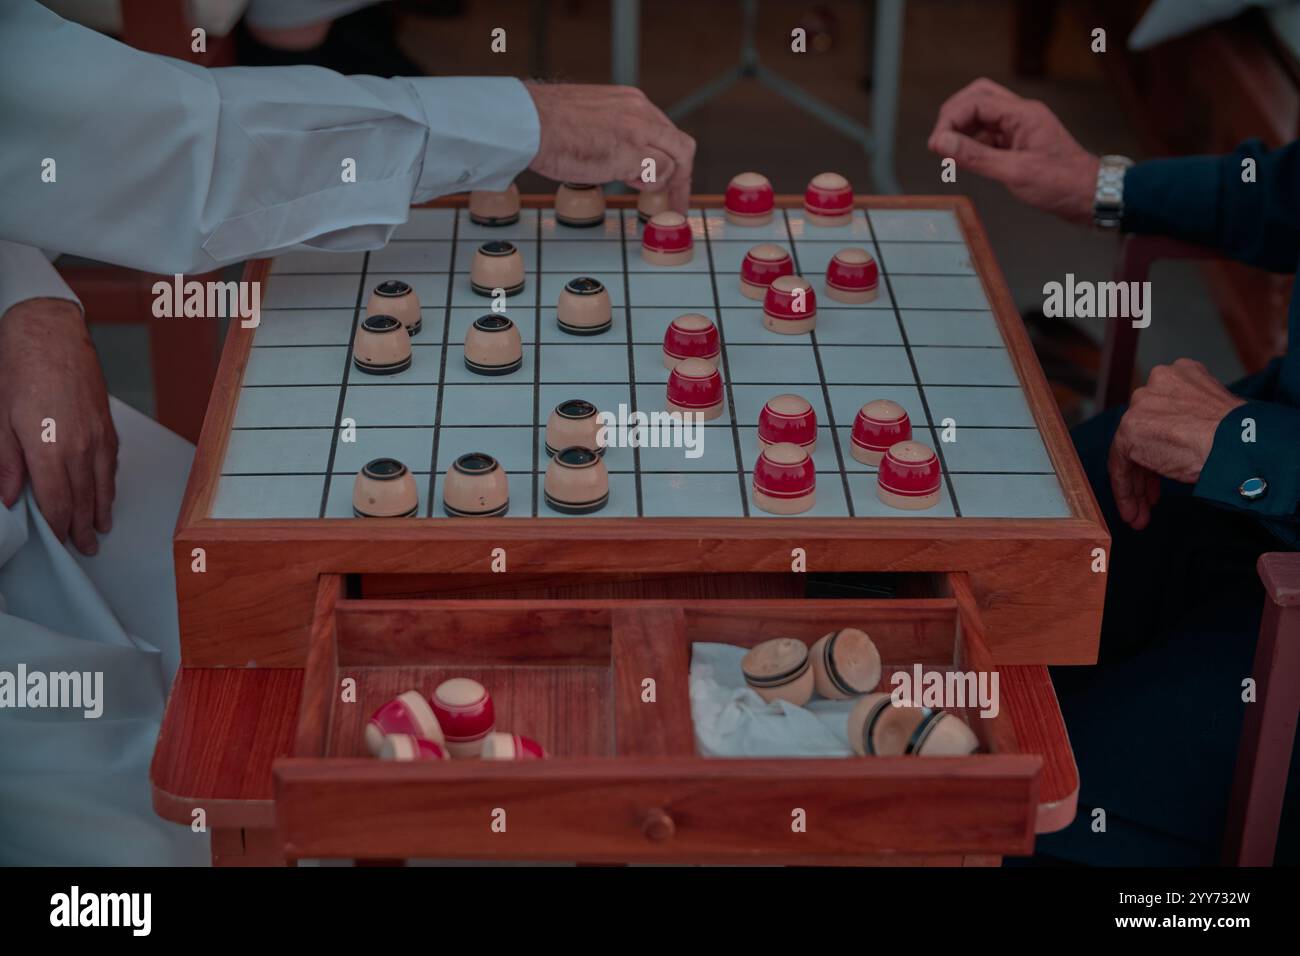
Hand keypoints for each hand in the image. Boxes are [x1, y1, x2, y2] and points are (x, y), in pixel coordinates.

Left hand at [0, 298, 116, 553]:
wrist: (50, 334)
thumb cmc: (20, 368)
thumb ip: (6, 462)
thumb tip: (9, 497)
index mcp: (48, 449)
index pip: (57, 501)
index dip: (60, 526)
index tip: (61, 541)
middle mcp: (79, 447)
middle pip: (84, 498)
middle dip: (84, 527)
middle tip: (85, 546)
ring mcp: (98, 436)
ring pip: (103, 484)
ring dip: (102, 509)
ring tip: (100, 528)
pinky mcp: (107, 424)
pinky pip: (111, 463)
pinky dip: (109, 483)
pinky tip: (107, 491)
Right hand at [525, 83, 695, 212]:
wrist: (528, 122)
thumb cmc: (546, 125)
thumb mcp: (591, 117)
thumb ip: (613, 131)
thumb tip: (618, 155)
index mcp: (631, 102)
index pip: (665, 131)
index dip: (671, 159)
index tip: (669, 179)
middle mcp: (640, 111)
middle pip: (681, 146)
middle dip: (682, 178)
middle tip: (676, 203)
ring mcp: (637, 131)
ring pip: (675, 161)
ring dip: (658, 182)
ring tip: (629, 183)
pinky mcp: (630, 152)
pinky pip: (659, 174)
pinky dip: (650, 185)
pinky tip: (625, 182)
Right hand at [927, 78, 1098, 223]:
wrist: (1090, 196)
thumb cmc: (1061, 184)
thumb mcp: (1014, 172)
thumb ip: (975, 157)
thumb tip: (941, 143)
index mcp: (1023, 114)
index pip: (976, 102)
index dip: (950, 120)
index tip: (936, 145)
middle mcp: (1021, 114)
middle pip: (978, 96)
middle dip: (954, 115)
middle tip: (940, 140)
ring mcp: (1020, 127)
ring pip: (982, 114)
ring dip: (961, 129)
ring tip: (949, 152)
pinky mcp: (1018, 142)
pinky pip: (988, 134)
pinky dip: (972, 143)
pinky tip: (965, 159)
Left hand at [1108, 359, 1245, 529]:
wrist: (1238, 443)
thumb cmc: (1240, 437)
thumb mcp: (1214, 416)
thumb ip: (1189, 421)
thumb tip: (1180, 444)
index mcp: (1180, 375)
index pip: (1162, 416)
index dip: (1162, 446)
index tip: (1166, 468)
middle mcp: (1156, 384)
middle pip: (1144, 433)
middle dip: (1147, 471)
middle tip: (1151, 498)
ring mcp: (1140, 405)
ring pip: (1130, 451)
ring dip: (1136, 487)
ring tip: (1141, 514)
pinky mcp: (1128, 430)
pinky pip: (1121, 465)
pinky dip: (1126, 491)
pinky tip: (1134, 512)